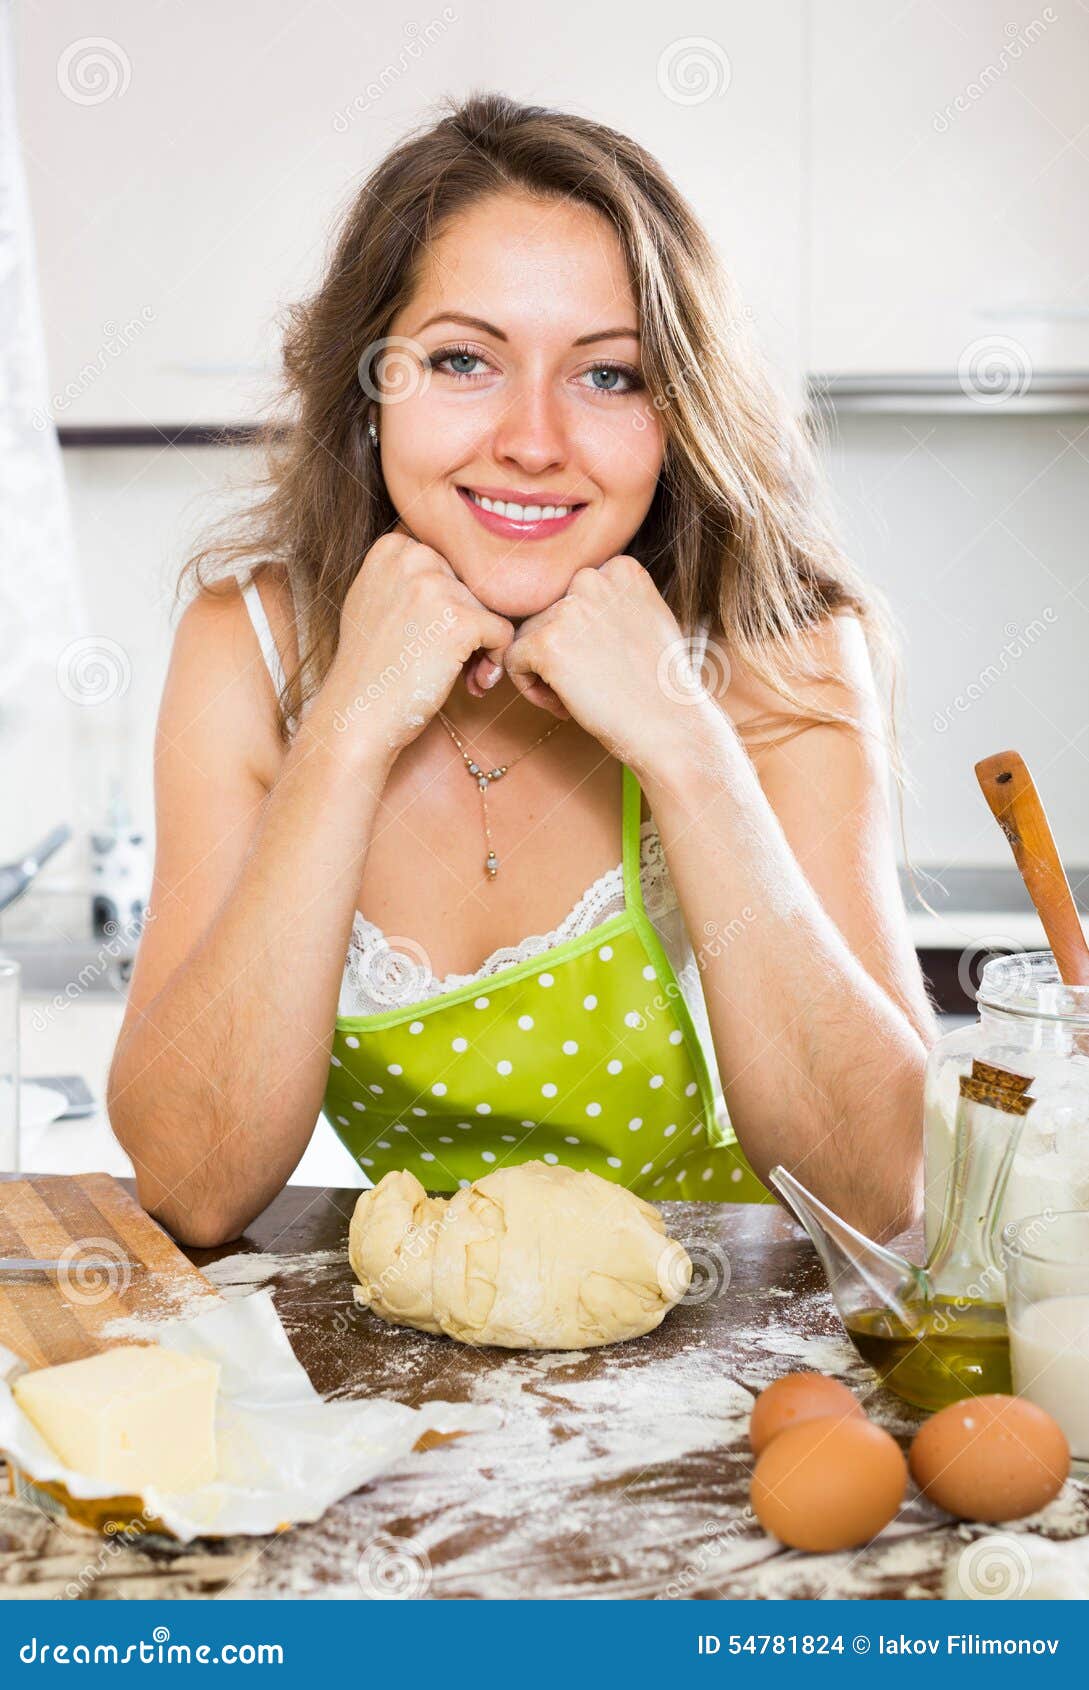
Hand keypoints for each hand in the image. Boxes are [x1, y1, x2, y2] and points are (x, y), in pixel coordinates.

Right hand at [319, 528, 513, 761]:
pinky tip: (472, 683)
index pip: (452, 562)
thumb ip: (408, 573)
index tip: (431, 635)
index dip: (450, 602)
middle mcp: (414, 557)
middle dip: (468, 622)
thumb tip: (452, 562)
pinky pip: (503, 633)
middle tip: (445, 659)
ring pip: (490, 608)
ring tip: (457, 674)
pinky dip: (495, 661)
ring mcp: (436, 588)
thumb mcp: (375, 598)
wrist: (357, 715)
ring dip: (482, 645)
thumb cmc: (371, 666)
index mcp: (393, 547)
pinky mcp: (460, 621)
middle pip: (472, 584)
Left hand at [500, 555, 718, 769]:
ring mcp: (568, 609)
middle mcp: (592, 579)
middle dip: (560, 651)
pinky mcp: (546, 643)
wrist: (669, 726)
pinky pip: (513, 660)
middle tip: (591, 685)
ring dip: (544, 671)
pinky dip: (529, 688)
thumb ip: (612, 600)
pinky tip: (563, 705)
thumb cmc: (660, 683)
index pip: (573, 593)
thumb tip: (571, 599)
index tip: (605, 661)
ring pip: (527, 636)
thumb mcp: (647, 618)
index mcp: (620, 568)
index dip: (581, 632)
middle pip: (547, 613)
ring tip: (580, 697)